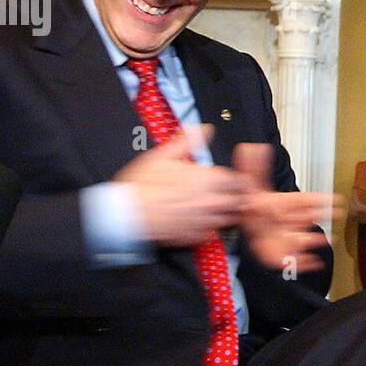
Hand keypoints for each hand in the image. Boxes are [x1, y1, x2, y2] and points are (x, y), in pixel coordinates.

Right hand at [113, 124, 250, 247]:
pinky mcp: (193, 237)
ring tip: (214, 206)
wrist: (125, 213)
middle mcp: (210, 201)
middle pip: (239, 201)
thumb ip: (189, 141)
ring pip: (228, 219)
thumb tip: (204, 129)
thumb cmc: (141, 186)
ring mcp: (203, 221)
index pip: (239, 180)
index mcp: (207, 179)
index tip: (233, 179)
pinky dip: (209, 227)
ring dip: (225, 213)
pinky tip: (199, 220)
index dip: (237, 179)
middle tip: (227, 194)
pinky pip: (211, 234)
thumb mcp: (164, 155)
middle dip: (235, 197)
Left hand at [231, 143, 342, 273]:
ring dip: (314, 240)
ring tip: (328, 240)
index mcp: (285, 202)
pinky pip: (291, 258)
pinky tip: (313, 263)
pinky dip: (303, 262)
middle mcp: (289, 219)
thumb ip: (252, 166)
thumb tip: (251, 147)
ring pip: (301, 238)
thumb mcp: (251, 182)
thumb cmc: (254, 200)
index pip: (303, 199)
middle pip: (306, 216)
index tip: (334, 198)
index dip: (318, 199)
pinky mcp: (278, 251)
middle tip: (338, 213)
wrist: (246, 217)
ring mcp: (285, 235)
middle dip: (321, 215)